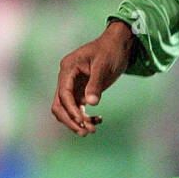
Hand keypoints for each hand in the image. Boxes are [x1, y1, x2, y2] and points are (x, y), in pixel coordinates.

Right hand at [51, 20, 135, 135]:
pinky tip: (98, 119)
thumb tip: (91, 103)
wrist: (119, 45)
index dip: (71, 109)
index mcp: (68, 68)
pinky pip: (78, 108)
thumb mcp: (104, 66)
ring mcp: (73, 85)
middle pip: (60, 104)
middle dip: (70, 119)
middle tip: (84, 132)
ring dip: (77, 121)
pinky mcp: (81, 91)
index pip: (63, 93)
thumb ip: (96, 84)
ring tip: (92, 130)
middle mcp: (66, 78)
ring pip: (67, 109)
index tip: (81, 120)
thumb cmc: (111, 51)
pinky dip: (85, 117)